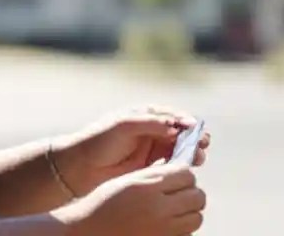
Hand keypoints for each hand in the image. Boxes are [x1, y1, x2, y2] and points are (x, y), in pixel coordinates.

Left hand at [51, 105, 210, 196]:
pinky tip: (184, 169)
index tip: (195, 128)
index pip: (172, 115)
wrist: (81, 166)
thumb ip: (150, 124)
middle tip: (203, 144)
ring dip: (191, 152)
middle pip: (180, 133)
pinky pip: (171, 165)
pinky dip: (180, 166)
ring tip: (197, 158)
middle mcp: (152, 130)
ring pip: (179, 149)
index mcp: (145, 115)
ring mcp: (152, 149)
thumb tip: (175, 125)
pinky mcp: (150, 167)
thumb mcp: (123, 126)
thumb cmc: (100, 140)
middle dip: (194, 137)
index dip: (186, 121)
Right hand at [54, 160, 205, 235]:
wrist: (89, 231)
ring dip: (189, 213)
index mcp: (148, 185)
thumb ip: (155, 175)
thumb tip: (180, 173)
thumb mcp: (128, 180)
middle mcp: (159, 208)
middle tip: (178, 196)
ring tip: (174, 212)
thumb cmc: (103, 205)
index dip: (184, 175)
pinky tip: (167, 226)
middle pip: (197, 196)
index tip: (176, 179)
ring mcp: (163, 229)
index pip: (187, 174)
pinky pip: (187, 234)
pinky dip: (182, 230)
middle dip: (191, 193)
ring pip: (197, 217)